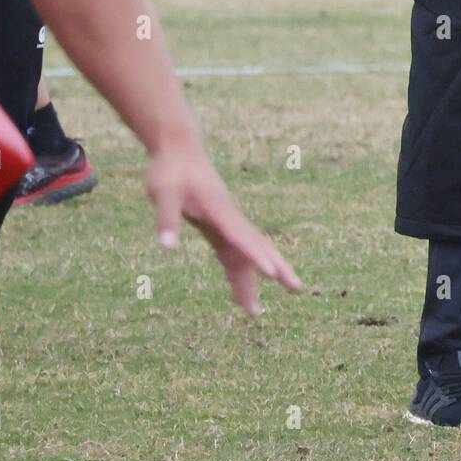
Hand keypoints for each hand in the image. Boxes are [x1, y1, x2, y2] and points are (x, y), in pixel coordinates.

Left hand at [147, 140, 301, 313]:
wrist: (177, 148)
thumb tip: (166, 246)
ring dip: (252, 280)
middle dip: (277, 268)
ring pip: (245, 254)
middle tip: (297, 290)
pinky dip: (237, 272)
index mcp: (219, 209)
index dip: (256, 255)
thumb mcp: (163, 192)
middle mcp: (227, 217)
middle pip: (257, 245)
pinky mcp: (215, 224)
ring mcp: (224, 221)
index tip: (273, 274)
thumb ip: (166, 218)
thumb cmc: (170, 169)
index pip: (241, 236)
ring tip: (255, 312)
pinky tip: (238, 292)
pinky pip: (231, 253)